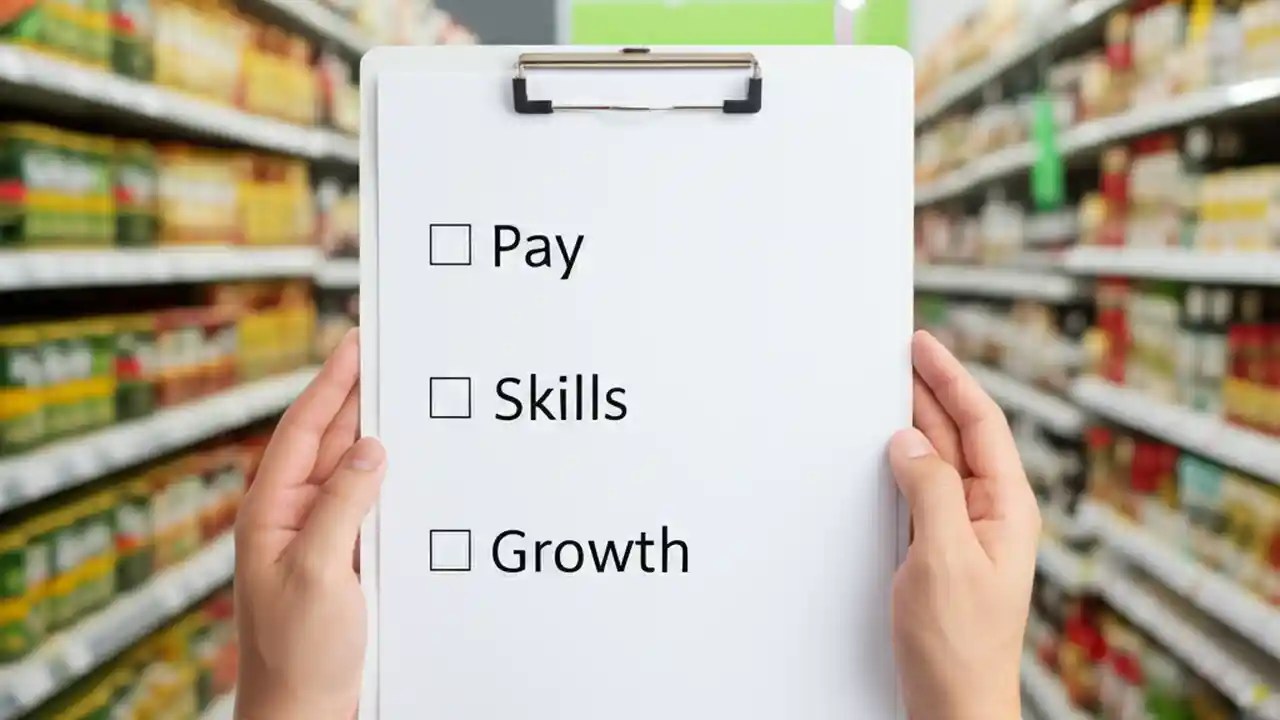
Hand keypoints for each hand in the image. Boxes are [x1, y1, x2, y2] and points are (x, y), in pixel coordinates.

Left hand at [234, 330, 384, 719]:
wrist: (305, 711)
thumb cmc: (297, 654)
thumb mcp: (320, 571)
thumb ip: (343, 504)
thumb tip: (370, 449)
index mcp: (269, 513)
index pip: (301, 431)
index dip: (329, 384)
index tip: (353, 343)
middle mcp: (292, 518)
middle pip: (325, 441)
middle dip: (353, 395)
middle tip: (384, 352)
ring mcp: (319, 538)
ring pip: (349, 470)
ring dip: (373, 432)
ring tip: (399, 391)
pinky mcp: (344, 559)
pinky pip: (367, 504)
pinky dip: (387, 478)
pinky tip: (408, 463)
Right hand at [890, 331, 1040, 719]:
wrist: (953, 704)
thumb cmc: (959, 645)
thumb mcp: (944, 557)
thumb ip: (929, 490)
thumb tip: (910, 441)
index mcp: (1007, 507)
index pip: (982, 423)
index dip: (952, 377)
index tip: (923, 344)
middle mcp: (990, 512)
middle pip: (960, 433)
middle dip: (930, 390)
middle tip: (898, 353)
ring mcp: (964, 531)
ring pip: (937, 458)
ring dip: (915, 421)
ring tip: (887, 386)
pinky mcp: (938, 549)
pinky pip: (920, 489)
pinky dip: (900, 461)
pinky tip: (883, 450)